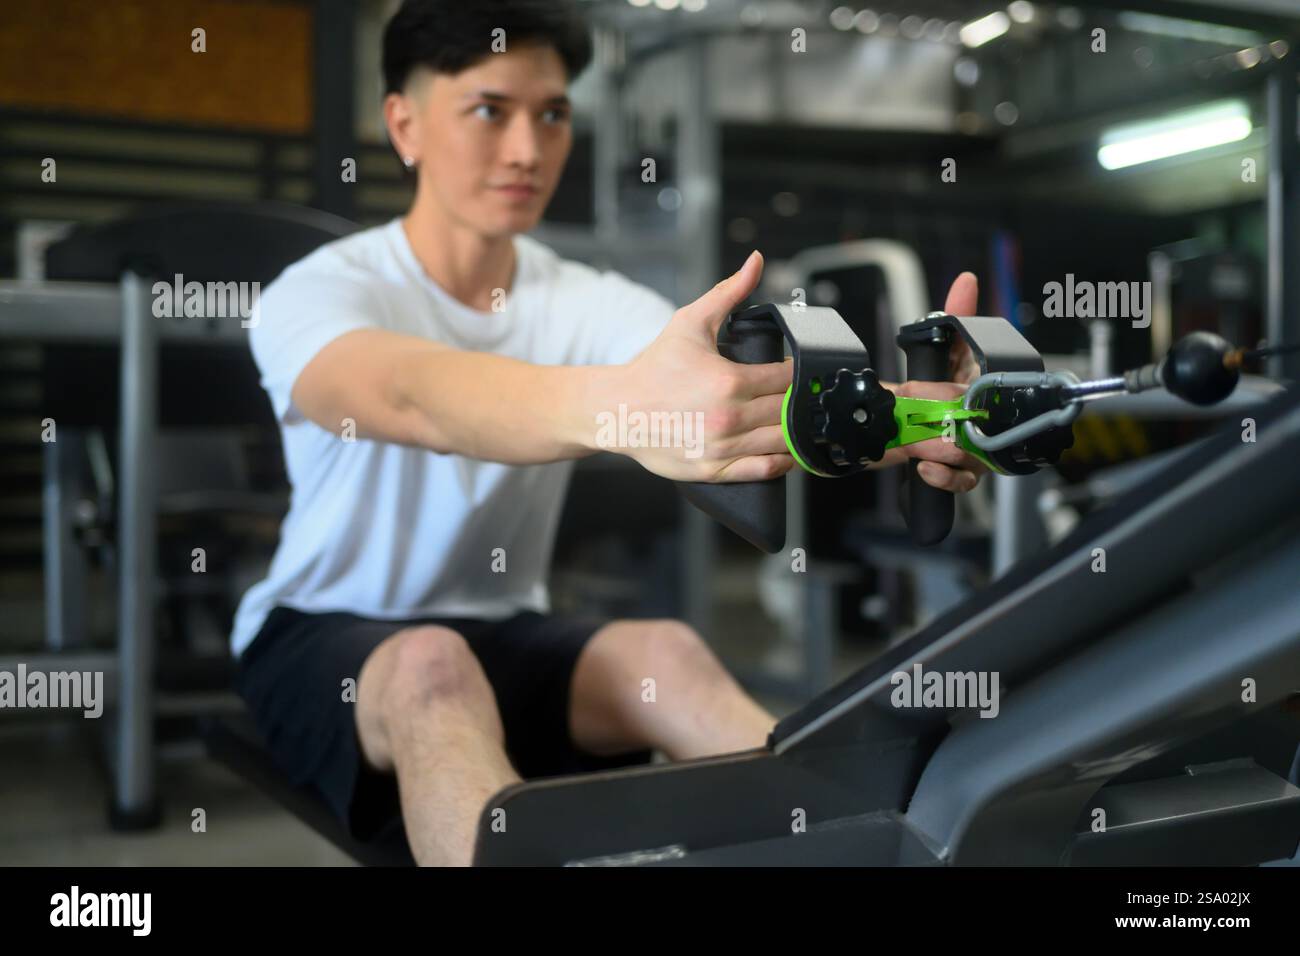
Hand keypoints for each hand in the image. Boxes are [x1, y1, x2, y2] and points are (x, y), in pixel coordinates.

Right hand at [615, 251, 793, 481]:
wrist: (617, 410)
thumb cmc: (653, 368)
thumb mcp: (689, 323)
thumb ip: (728, 293)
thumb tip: (755, 261)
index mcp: (729, 381)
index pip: (788, 378)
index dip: (798, 371)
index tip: (794, 369)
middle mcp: (729, 417)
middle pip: (790, 410)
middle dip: (798, 400)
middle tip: (797, 393)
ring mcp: (723, 447)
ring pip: (783, 442)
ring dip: (795, 430)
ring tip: (793, 418)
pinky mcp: (715, 470)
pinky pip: (765, 470)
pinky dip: (783, 461)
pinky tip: (786, 450)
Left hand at [873, 272, 986, 492]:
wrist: (915, 432)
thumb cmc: (940, 390)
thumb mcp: (944, 354)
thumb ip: (956, 319)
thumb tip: (965, 282)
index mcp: (979, 386)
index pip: (974, 381)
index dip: (948, 384)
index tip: (920, 387)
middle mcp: (982, 418)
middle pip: (968, 421)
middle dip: (935, 417)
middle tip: (906, 412)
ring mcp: (976, 448)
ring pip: (966, 454)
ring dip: (936, 448)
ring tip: (912, 442)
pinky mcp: (965, 474)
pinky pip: (961, 482)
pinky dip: (943, 477)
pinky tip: (926, 468)